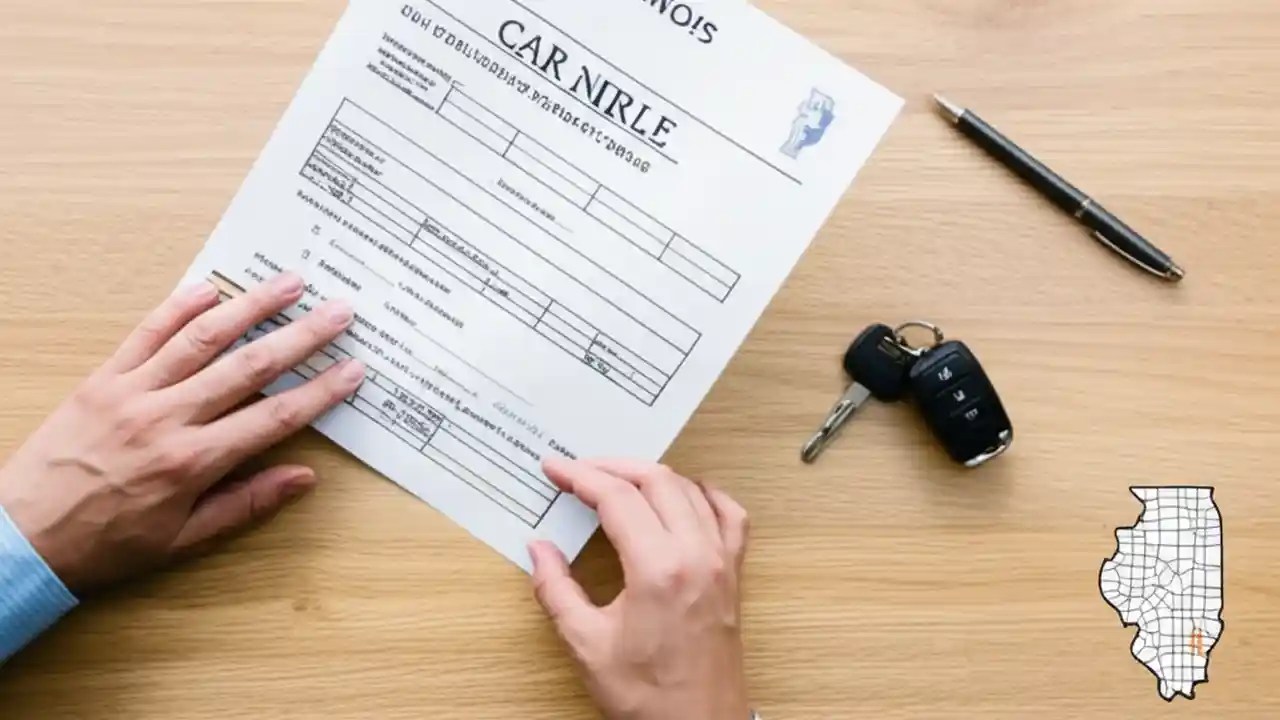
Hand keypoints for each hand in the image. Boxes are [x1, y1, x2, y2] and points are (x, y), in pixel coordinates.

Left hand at [0, 273, 364, 592]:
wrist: (21, 539)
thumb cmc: (104, 545)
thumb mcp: (182, 540)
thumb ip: (246, 504)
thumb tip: (303, 476)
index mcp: (192, 463)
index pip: (274, 418)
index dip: (320, 392)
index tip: (353, 371)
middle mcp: (166, 419)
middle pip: (249, 367)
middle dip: (301, 337)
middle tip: (338, 312)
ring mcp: (132, 393)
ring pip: (203, 338)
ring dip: (250, 307)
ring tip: (288, 283)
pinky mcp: (102, 380)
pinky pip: (146, 334)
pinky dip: (179, 308)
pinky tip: (210, 290)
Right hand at [530, 458, 750, 719]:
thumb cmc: (648, 696)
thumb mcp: (587, 645)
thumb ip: (556, 590)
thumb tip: (538, 549)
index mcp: (658, 569)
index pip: (616, 498)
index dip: (581, 476)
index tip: (555, 468)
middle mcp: (697, 554)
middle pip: (656, 480)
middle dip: (613, 466)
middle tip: (580, 470)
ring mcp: (722, 561)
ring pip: (691, 489)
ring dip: (652, 475)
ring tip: (619, 478)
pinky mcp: (734, 574)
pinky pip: (730, 515)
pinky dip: (705, 494)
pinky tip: (685, 494)